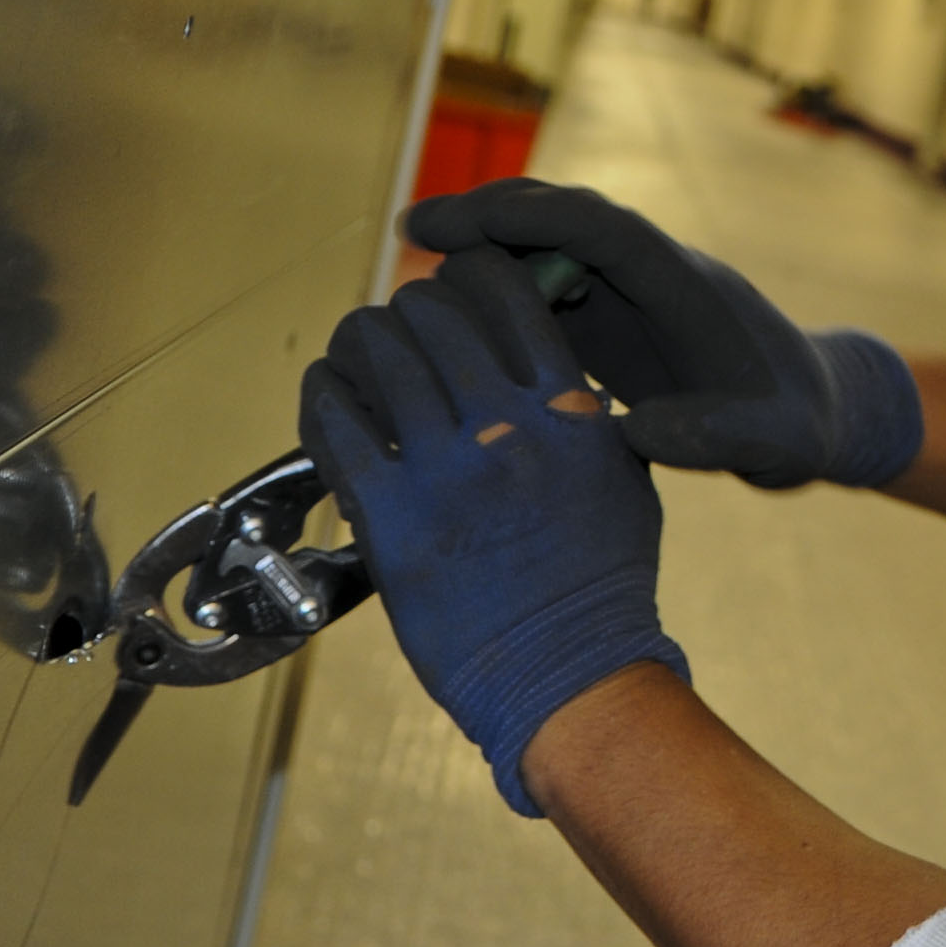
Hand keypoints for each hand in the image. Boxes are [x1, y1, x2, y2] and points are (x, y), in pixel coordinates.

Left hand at [299, 245, 686, 815]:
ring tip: (354, 353)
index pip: (505, 293)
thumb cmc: (602, 584)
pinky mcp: (392, 518)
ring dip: (357, 342)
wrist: (568, 672)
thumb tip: (557, 372)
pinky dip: (323, 396)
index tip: (453, 288)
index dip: (468, 274)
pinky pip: (336, 426)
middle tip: (398, 326)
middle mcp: (507, 426)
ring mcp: (446, 471)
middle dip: (407, 308)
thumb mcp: (622, 477)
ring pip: (377, 354)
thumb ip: (587, 416)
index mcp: (567, 409)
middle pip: (431, 313)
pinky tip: (327, 394)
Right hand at [406, 179, 923, 490]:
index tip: (458, 223)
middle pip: (562, 220)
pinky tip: (449, 328)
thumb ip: (713, 438)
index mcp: (685, 284)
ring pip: (549, 250)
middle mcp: (652, 273)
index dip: (528, 218)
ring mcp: (631, 291)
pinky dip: (501, 295)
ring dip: (488, 256)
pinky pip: (550, 288)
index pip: (600, 227)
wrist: (819, 414)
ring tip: (411, 285)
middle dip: (490, 216)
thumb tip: (636, 431)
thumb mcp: (771, 442)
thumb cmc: (798, 426)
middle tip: (409, 230)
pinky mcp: (617, 318)